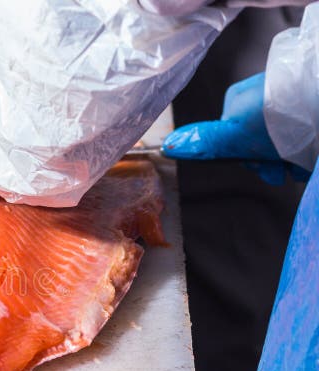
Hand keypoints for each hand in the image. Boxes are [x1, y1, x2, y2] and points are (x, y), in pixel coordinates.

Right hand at [162, 72, 309, 183]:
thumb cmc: (280, 114)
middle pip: (258, 140)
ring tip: (301, 164)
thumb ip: (205, 142)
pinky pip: (304, 130)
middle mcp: (261, 96)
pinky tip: (312, 151)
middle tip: (281, 171)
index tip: (257, 167)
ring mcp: (288, 98)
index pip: (231, 137)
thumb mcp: (236, 134)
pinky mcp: (309, 100)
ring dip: (292, 158)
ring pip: (284, 137)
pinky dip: (310, 145)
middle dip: (269, 161)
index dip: (242, 157)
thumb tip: (168, 146)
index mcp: (237, 99)